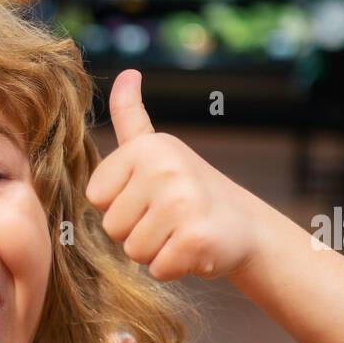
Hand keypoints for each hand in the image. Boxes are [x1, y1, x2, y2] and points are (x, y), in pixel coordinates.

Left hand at [85, 69, 267, 281]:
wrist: (247, 226)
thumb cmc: (189, 192)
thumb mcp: (157, 150)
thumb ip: (131, 117)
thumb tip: (127, 73)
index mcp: (147, 147)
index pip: (96, 197)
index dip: (120, 205)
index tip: (150, 196)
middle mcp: (164, 169)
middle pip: (112, 227)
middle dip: (137, 232)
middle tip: (170, 218)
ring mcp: (181, 203)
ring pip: (133, 251)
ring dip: (156, 251)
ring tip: (181, 232)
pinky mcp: (195, 239)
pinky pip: (157, 269)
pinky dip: (174, 268)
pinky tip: (194, 249)